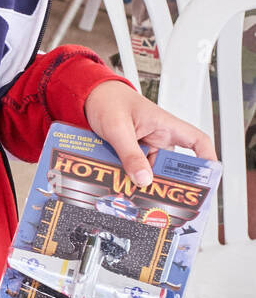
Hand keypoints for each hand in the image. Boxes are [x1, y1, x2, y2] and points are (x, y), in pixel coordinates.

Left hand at [84, 79, 216, 186]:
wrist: (90, 97)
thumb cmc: (109, 101)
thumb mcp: (117, 128)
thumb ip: (129, 154)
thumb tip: (143, 180)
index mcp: (166, 126)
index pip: (197, 142)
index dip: (207, 160)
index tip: (207, 179)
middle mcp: (160, 138)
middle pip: (172, 166)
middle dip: (166, 183)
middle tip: (157, 200)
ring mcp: (146, 147)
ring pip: (151, 171)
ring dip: (142, 183)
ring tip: (132, 196)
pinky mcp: (131, 153)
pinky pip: (134, 169)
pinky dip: (127, 177)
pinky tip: (118, 185)